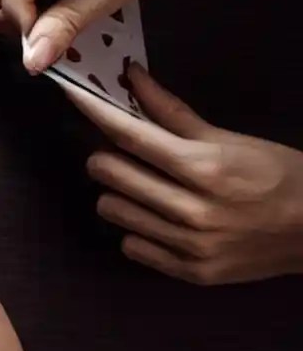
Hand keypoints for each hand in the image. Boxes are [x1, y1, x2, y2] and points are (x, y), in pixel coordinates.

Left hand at [65, 63, 302, 284]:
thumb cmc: (278, 177)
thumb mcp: (230, 139)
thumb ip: (172, 112)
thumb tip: (130, 77)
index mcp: (205, 167)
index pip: (129, 135)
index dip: (93, 111)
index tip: (71, 93)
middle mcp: (192, 209)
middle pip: (109, 172)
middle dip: (108, 154)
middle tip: (124, 151)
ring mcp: (190, 246)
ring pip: (111, 209)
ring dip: (118, 192)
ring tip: (144, 186)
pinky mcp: (191, 273)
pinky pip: (130, 245)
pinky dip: (137, 229)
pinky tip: (158, 219)